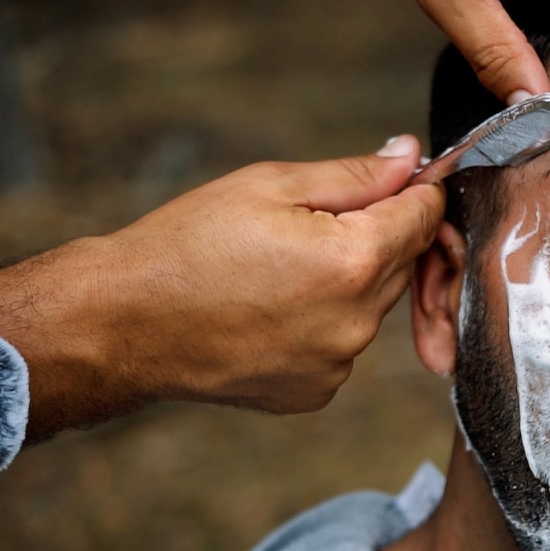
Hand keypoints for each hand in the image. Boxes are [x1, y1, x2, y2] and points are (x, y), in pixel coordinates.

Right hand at [0, 136, 443, 438]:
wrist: (124, 324)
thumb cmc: (187, 245)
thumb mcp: (270, 186)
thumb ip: (356, 175)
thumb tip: (411, 157)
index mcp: (353, 261)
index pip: (425, 216)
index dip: (412, 190)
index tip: (389, 180)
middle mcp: (357, 322)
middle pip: (403, 261)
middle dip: (375, 235)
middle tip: (307, 225)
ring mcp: (338, 364)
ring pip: (374, 304)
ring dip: (349, 281)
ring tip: (279, 271)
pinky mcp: (317, 392)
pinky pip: (342, 343)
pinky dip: (323, 324)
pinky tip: (271, 311)